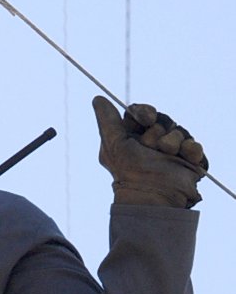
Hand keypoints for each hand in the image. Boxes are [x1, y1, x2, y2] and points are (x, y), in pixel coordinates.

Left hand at [93, 97, 207, 207]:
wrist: (152, 195)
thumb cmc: (128, 171)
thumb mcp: (113, 144)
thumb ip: (107, 121)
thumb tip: (98, 98)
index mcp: (134, 138)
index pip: (143, 114)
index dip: (146, 112)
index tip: (146, 118)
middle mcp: (153, 143)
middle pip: (163, 121)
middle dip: (157, 132)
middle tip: (151, 147)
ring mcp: (172, 152)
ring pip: (180, 131)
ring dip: (172, 142)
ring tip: (166, 155)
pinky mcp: (188, 161)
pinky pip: (194, 146)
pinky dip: (191, 150)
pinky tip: (184, 157)